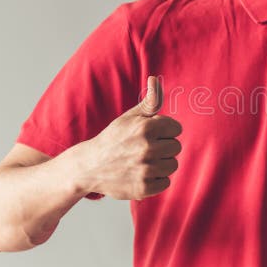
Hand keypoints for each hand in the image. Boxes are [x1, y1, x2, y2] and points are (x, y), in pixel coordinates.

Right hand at [76, 75, 182, 199]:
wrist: (89, 166)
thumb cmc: (114, 138)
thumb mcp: (130, 117)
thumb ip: (150, 100)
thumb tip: (155, 78)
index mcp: (147, 127)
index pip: (177, 129)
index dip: (165, 132)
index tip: (150, 135)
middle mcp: (147, 148)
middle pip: (176, 147)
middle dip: (163, 147)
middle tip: (143, 149)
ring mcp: (145, 169)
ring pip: (172, 165)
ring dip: (161, 164)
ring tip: (142, 162)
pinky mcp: (143, 188)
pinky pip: (165, 182)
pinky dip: (155, 180)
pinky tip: (140, 174)